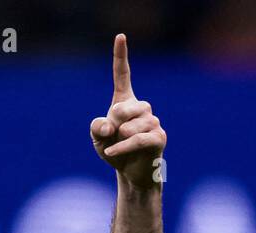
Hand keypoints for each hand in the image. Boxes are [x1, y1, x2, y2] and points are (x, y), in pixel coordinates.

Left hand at [90, 34, 165, 191]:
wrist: (131, 173)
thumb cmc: (114, 150)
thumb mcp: (98, 138)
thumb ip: (96, 127)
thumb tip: (108, 126)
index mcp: (125, 101)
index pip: (123, 75)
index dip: (120, 56)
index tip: (120, 36)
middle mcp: (141, 108)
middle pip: (125, 107)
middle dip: (115, 120)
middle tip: (112, 133)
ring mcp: (153, 122)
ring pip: (133, 125)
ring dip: (120, 137)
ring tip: (116, 145)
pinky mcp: (159, 137)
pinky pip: (138, 139)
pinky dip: (123, 146)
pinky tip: (112, 152)